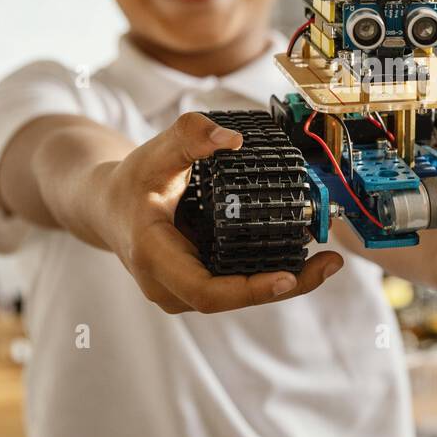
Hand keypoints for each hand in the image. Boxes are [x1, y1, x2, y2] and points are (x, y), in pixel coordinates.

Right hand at [90, 112, 343, 313]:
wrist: (106, 205)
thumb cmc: (130, 181)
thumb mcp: (153, 153)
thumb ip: (189, 136)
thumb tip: (232, 138)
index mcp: (154, 257)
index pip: (205, 291)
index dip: (248, 290)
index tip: (287, 277)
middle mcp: (167, 285)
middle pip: (231, 299)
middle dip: (284, 286)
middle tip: (329, 263)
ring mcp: (182, 290)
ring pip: (237, 296)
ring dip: (284, 283)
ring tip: (327, 261)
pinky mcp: (196, 283)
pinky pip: (236, 285)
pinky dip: (268, 274)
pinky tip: (303, 258)